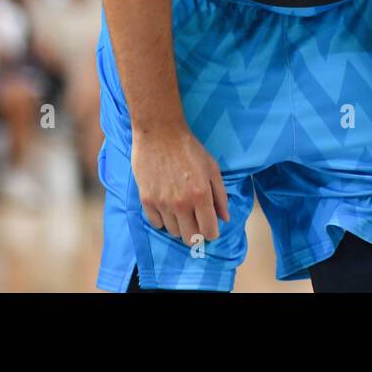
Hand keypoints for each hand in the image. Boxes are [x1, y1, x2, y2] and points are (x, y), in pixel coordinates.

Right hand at [131, 124, 229, 244]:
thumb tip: (225, 218)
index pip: (209, 232)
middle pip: (190, 238)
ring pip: (173, 232)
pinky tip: (166, 208)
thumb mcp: (212, 168)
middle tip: (196, 221)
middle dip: (196, 234)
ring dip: (179, 225)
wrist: (159, 132)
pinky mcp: (146, 200)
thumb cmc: (189, 148)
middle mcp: (181, 203)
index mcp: (201, 195)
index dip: (212, 232)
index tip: (210, 227)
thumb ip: (220, 195)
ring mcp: (162, 203)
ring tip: (181, 210)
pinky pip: (156, 223)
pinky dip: (163, 220)